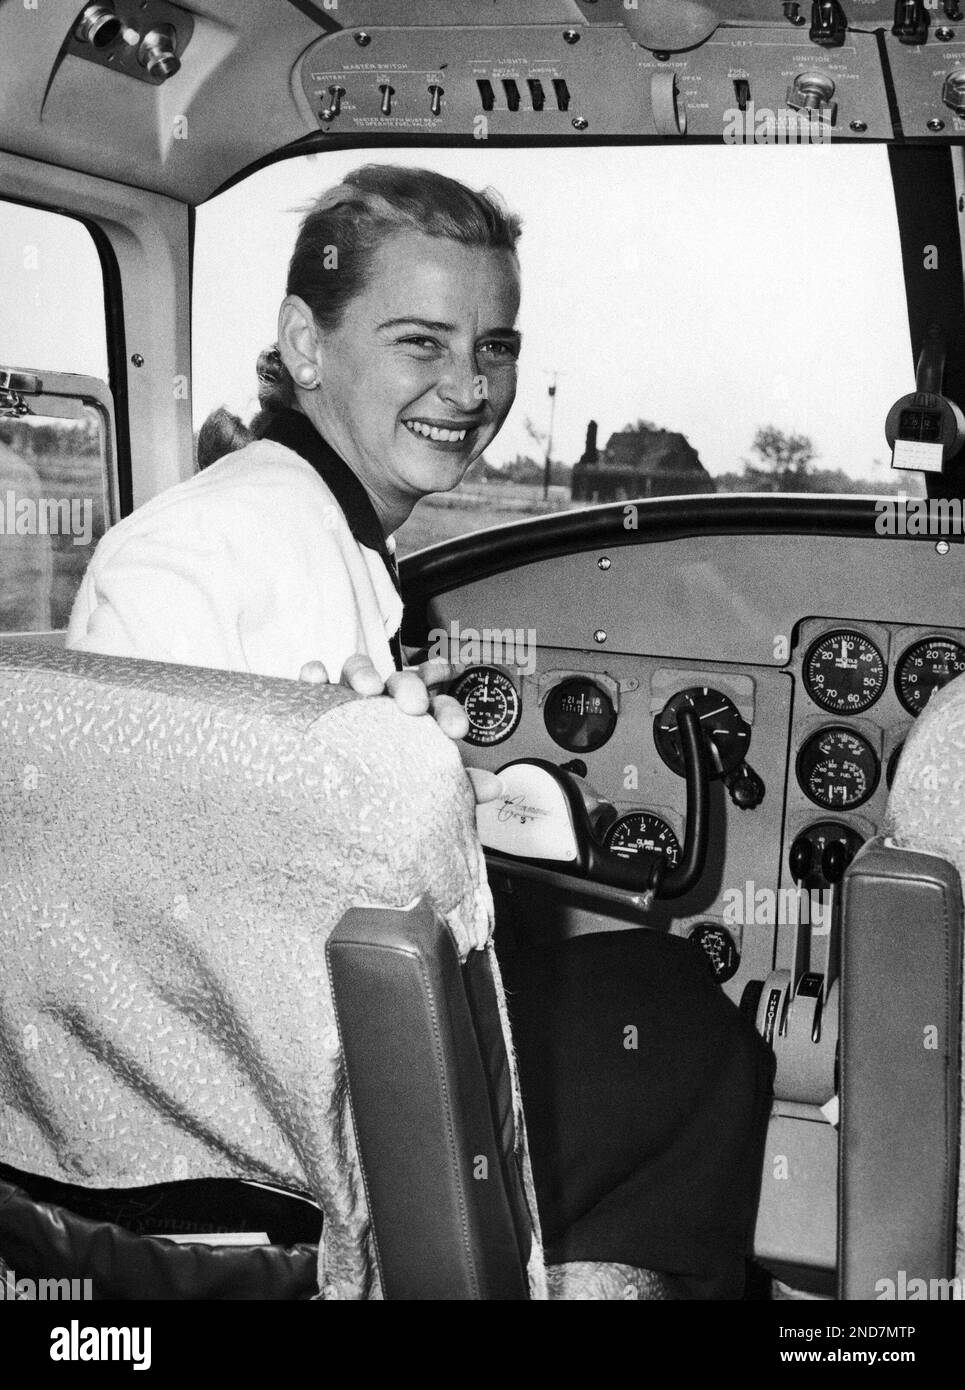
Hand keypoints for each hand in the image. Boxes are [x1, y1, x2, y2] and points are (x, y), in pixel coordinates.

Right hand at [298, 654, 503, 803]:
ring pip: (359, 669)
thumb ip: (458, 785)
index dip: (449, 712)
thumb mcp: (423, 788)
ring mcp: (350, 699)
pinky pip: (315, 680)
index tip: (457, 729)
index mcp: (416, 719)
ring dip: (365, 673)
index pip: (438, 705)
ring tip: (367, 690)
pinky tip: (317, 677)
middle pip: (402, 681)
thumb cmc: (387, 786)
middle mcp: (385, 703)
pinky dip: (315, 674)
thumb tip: (495, 787)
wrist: (338, 804)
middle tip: (414, 706)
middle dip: (411, 687)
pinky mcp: (316, 702)